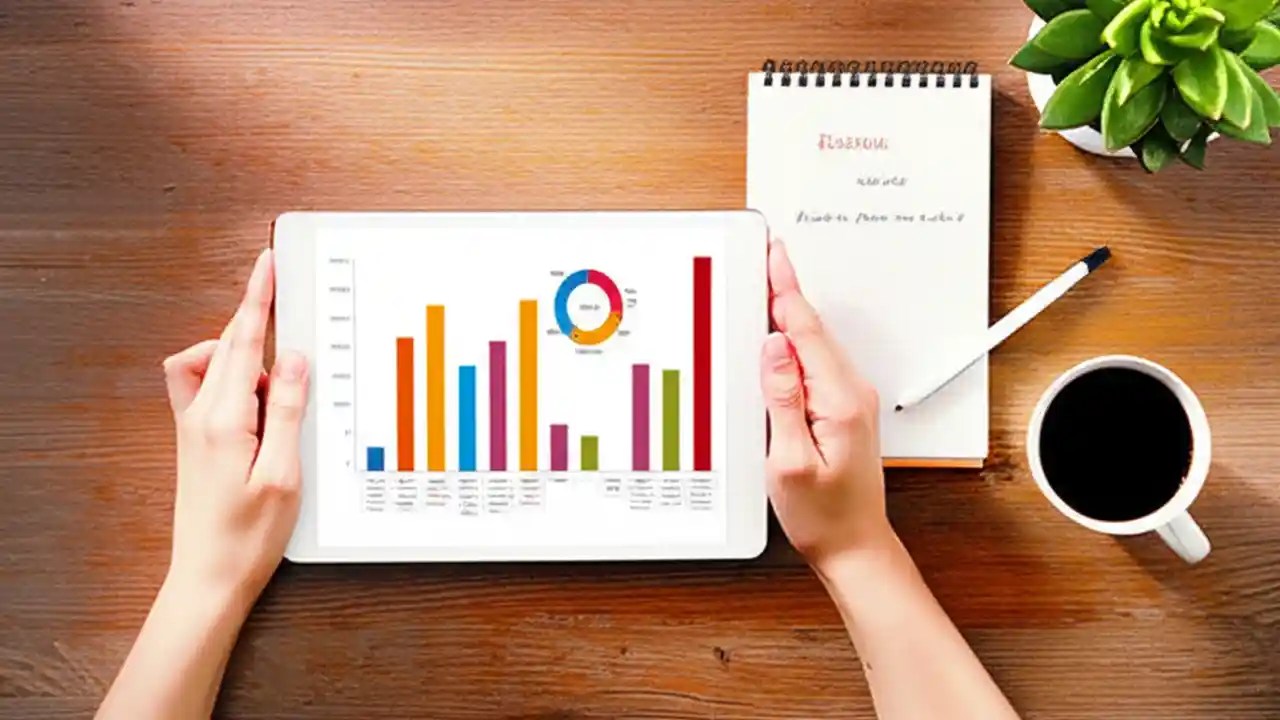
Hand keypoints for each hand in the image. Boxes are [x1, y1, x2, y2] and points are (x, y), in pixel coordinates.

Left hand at [161, 249, 308, 605]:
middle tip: (285, 298)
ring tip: (283, 391)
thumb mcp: (282, 474)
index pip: (241, 342)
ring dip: (248, 359)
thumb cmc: (246, 537)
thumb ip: (288, 411)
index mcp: (222, 419)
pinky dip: (239, 383)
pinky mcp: (198, 440)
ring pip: (217, 365)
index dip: (256, 299)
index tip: (266, 266)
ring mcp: (195, 427)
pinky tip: (266, 408)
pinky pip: (214, 390)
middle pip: (226, 345)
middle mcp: (201, 416)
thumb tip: (294, 360)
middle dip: (254, 316)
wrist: (209, 577)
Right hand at [761, 241, 891, 569]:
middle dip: (782, 293)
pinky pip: (813, 365)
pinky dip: (792, 345)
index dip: (785, 289)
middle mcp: (852, 393)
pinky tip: (775, 341)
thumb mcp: (789, 461)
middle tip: (758, 258)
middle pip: (810, 330)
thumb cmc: (823, 515)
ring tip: (760, 289)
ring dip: (786, 318)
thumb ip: (782, 400)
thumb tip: (774, 349)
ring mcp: (850, 399)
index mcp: (840, 400)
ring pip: (812, 345)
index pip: (806, 331)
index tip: (773, 255)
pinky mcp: (842, 408)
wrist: (853, 546)